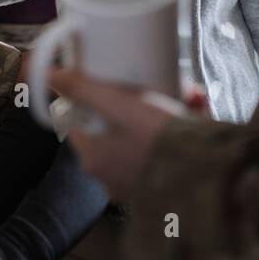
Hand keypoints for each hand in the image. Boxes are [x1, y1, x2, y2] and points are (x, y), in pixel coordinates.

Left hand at [49, 68, 190, 199]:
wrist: (208, 180)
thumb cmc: (161, 143)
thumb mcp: (119, 106)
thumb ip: (83, 89)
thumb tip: (50, 75)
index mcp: (93, 158)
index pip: (77, 119)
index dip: (91, 96)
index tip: (110, 83)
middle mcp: (109, 176)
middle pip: (112, 125)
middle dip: (137, 101)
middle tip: (157, 87)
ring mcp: (135, 183)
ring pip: (140, 135)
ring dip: (162, 113)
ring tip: (186, 97)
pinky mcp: (161, 184)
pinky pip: (162, 150)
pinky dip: (177, 132)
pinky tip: (195, 115)